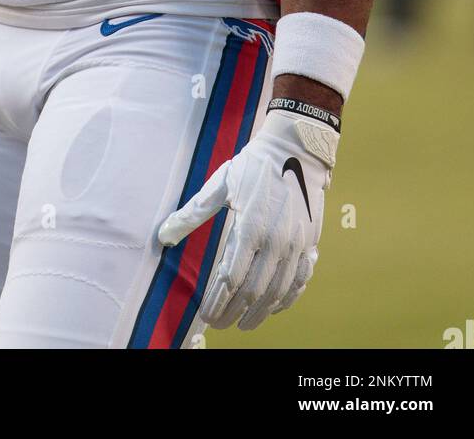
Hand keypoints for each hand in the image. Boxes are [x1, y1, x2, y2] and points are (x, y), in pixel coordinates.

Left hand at [158, 108, 337, 330]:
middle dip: (233, 312)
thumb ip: (192, 213)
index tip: (204, 313)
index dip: (217, 300)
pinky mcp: (309, 243)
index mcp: (251, 227)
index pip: (230, 277)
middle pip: (253, 291)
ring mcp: (296, 245)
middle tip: (218, 323)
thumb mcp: (220, 184)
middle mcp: (276, 242)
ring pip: (277, 291)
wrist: (296, 149)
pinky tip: (273, 307)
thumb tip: (163, 234)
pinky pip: (300, 281)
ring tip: (243, 323)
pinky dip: (286, 299)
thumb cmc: (254, 165)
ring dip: (259, 313)